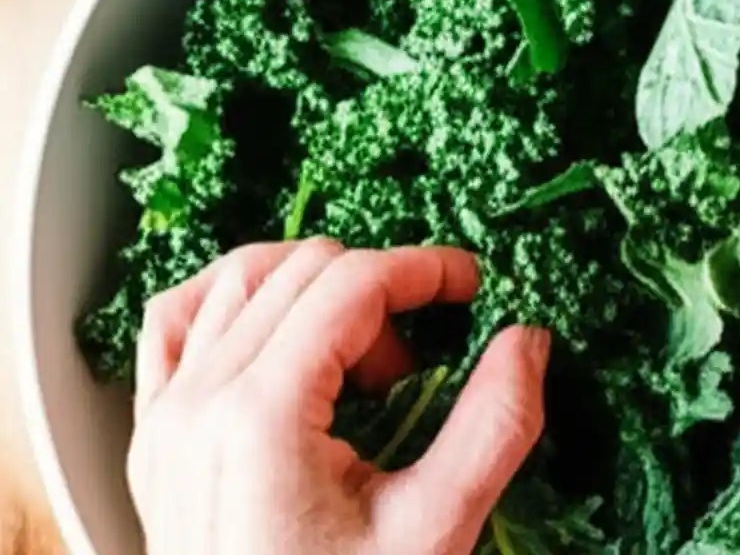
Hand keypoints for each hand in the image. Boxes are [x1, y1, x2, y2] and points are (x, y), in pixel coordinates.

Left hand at [128, 241, 549, 554]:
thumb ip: (493, 426)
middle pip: (300, 272)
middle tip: (421, 361)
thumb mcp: (434, 532)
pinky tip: (278, 335)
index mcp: (263, 415)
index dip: (422, 269)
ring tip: (361, 361)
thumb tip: (528, 341)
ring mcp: (165, 416)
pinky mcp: (153, 437)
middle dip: (377, 289)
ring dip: (314, 293)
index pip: (349, 284)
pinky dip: (233, 305)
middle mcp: (199, 400)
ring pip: (238, 282)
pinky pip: (177, 324)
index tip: (472, 286)